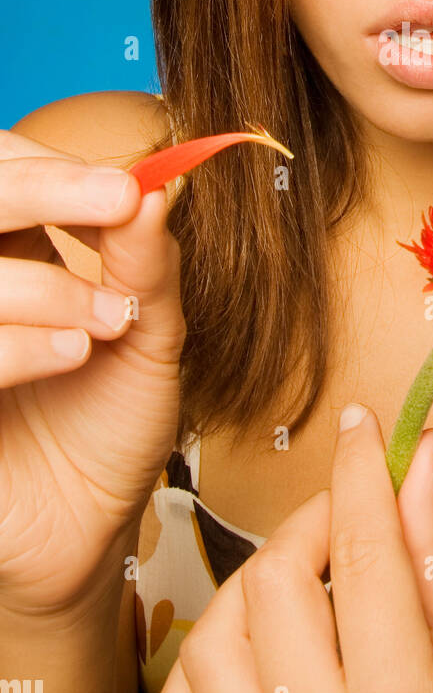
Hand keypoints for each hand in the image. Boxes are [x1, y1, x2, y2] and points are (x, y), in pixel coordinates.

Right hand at [0, 129, 185, 615]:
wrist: (85, 527)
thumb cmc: (111, 422)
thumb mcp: (147, 333)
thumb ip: (145, 262)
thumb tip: (158, 183)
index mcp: (12, 247)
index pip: (3, 166)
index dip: (52, 167)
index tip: (124, 186)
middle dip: (43, 189)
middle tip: (116, 202)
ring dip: (48, 287)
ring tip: (106, 323)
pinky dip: (18, 346)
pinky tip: (72, 354)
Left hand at [159, 405, 432, 692]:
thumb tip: (421, 459)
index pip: (367, 554)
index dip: (360, 473)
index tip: (361, 428)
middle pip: (280, 579)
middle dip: (312, 528)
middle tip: (350, 524)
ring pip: (215, 629)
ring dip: (259, 588)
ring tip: (311, 593)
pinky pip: (184, 690)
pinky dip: (217, 649)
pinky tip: (267, 646)